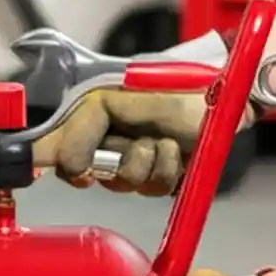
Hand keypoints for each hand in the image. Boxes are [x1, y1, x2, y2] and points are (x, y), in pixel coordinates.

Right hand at [32, 31, 254, 194]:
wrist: (227, 96)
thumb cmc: (178, 87)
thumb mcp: (121, 98)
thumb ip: (84, 121)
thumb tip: (52, 153)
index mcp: (91, 113)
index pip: (52, 143)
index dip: (47, 158)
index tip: (61, 169)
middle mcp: (107, 136)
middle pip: (85, 172)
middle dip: (113, 163)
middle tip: (134, 145)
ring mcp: (132, 156)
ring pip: (121, 184)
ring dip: (146, 166)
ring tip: (165, 143)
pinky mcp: (158, 172)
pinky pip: (151, 189)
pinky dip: (167, 172)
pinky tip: (177, 152)